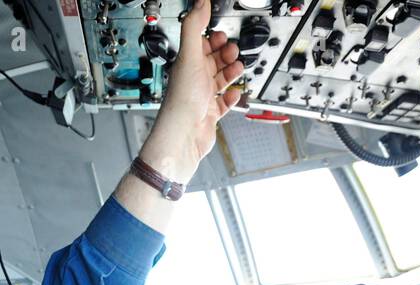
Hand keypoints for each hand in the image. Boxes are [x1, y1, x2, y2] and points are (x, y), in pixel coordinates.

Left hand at [139, 0, 242, 182]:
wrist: (183, 137)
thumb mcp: (190, 56)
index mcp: (186, 64)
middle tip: (233, 51)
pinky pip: (224, 102)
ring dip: (231, 72)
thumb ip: (194, 26)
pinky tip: (235, 93)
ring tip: (237, 68)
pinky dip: (232, 96)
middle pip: (213, 60)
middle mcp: (193, 79)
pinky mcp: (210, 114)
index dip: (212, 37)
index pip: (199, 44)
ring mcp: (202, 97)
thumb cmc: (183, 101)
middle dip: (225, 54)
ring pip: (220, 79)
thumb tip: (200, 2)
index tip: (222, 33)